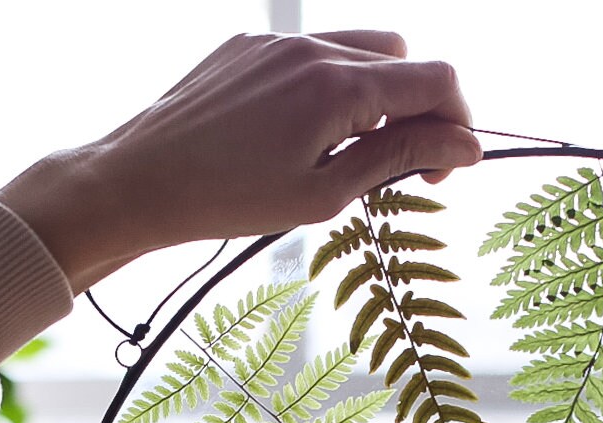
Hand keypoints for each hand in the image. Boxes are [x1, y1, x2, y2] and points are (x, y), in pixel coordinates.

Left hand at [0, 31, 480, 291]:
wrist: (137, 182)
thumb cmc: (227, 200)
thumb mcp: (325, 193)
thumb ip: (399, 157)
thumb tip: (465, 144)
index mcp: (339, 84)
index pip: (437, 79)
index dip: (457, 124)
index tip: (444, 171)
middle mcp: (312, 48)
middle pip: (403, 60)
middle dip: (417, 109)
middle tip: (397, 167)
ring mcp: (276, 43)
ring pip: (358, 51)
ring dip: (373, 96)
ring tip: (345, 152)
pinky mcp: (246, 49)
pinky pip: (308, 56)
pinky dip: (324, 89)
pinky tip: (293, 137)